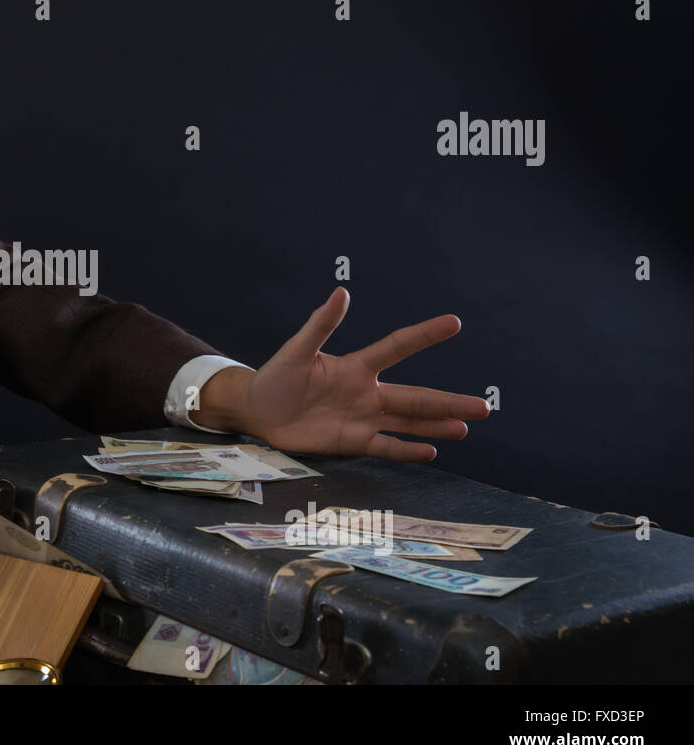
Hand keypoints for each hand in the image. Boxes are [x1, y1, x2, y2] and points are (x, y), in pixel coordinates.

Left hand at [219, 287, 489, 461]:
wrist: (259, 410)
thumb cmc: (276, 376)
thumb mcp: (297, 350)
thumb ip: (320, 325)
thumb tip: (342, 292)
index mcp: (356, 366)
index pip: (397, 347)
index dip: (424, 336)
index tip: (454, 323)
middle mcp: (367, 392)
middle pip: (414, 397)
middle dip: (448, 401)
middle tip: (485, 406)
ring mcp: (362, 419)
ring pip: (407, 422)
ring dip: (436, 425)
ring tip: (466, 427)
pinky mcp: (352, 442)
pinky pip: (384, 447)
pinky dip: (406, 450)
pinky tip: (431, 452)